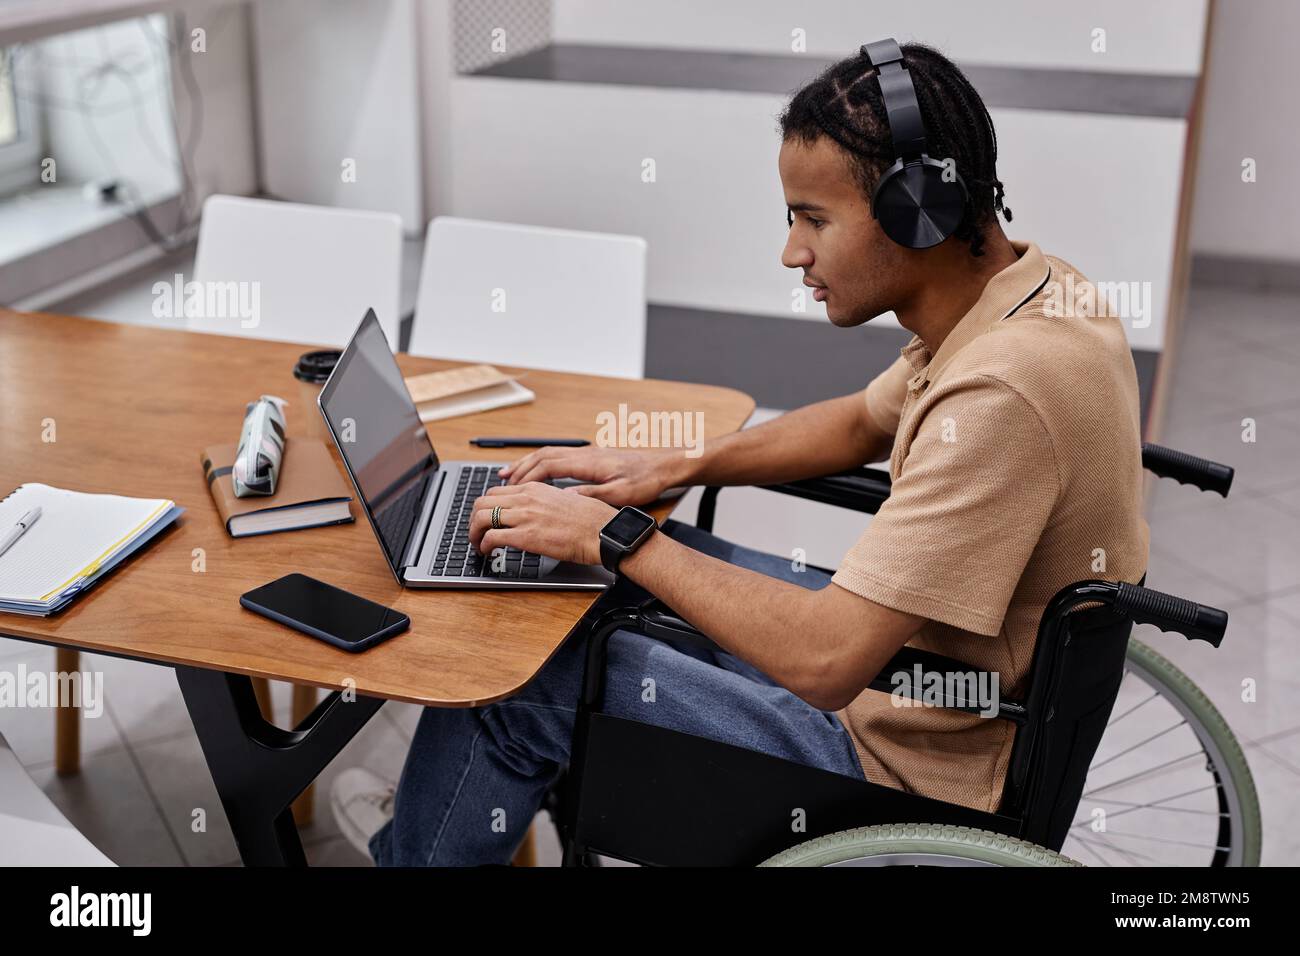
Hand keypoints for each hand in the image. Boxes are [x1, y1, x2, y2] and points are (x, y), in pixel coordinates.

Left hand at [468, 481, 616, 564]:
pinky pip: (491, 537)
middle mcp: (526, 499)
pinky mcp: (526, 536)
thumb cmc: (592, 520)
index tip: (486, 519)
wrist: (602, 531)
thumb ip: (547, 502)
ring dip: (473, 533)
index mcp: (535, 489)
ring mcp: (524, 516)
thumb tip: (538, 512)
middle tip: (475, 532)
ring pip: (481, 518)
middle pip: (483, 502)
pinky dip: (483, 545)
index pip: (497, 492)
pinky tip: (487, 552)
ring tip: (477, 545)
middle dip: (473, 519)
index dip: (486, 507)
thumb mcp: (566, 500)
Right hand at [499, 446, 686, 506]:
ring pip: (548, 454)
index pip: (548, 465)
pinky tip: (537, 472)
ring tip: (508, 475)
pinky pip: (558, 456)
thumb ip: (590, 495)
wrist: (665, 465)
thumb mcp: (619, 494)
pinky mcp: (592, 456)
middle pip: (542, 456)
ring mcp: (587, 453)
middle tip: (499, 482)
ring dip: (527, 463)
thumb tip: (563, 498)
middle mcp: (584, 453)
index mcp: (588, 462)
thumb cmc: (645, 480)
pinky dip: (541, 463)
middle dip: (519, 469)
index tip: (510, 489)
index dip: (526, 476)